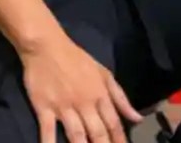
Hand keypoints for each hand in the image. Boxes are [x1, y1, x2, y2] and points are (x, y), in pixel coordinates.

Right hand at [19, 33, 142, 142]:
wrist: (47, 47)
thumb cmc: (77, 60)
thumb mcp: (104, 74)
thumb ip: (120, 98)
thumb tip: (137, 118)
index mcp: (100, 95)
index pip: (114, 123)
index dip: (120, 140)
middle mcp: (85, 103)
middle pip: (97, 132)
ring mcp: (64, 106)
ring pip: (76, 134)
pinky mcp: (44, 108)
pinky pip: (48, 131)